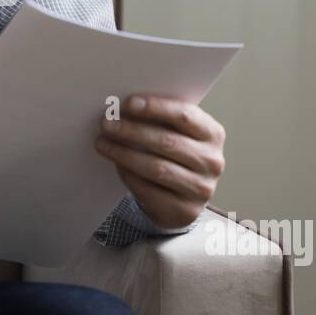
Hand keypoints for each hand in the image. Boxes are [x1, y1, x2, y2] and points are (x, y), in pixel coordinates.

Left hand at [94, 94, 225, 229]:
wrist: (184, 199)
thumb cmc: (177, 156)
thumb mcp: (179, 134)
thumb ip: (162, 120)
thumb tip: (124, 107)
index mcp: (213, 134)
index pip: (185, 116)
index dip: (156, 107)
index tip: (128, 103)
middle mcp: (212, 162)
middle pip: (167, 142)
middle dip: (132, 131)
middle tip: (106, 123)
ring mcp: (200, 189)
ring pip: (156, 168)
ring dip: (124, 153)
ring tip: (102, 143)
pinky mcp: (184, 211)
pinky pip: (149, 190)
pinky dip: (129, 175)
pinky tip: (116, 164)